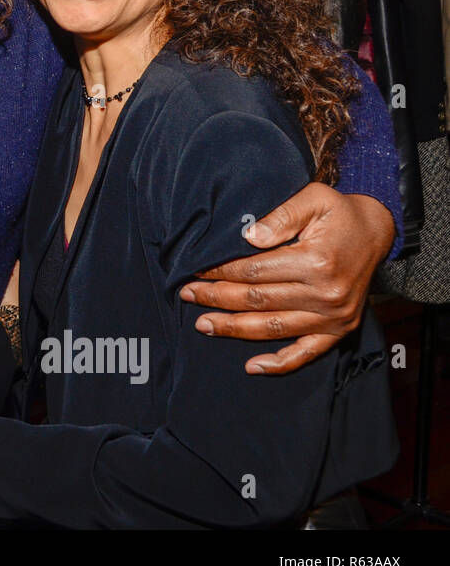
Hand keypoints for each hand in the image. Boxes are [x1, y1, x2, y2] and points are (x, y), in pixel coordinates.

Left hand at [179, 184, 393, 375]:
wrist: (377, 232)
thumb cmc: (340, 213)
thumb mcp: (314, 198)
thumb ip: (280, 215)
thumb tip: (248, 236)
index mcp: (316, 262)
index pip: (255, 271)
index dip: (221, 272)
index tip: (196, 270)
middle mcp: (326, 294)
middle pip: (257, 300)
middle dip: (217, 298)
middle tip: (186, 294)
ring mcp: (334, 316)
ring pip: (272, 328)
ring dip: (234, 328)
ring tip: (204, 324)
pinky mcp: (340, 329)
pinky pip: (307, 352)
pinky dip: (280, 363)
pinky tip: (252, 367)